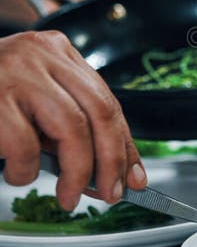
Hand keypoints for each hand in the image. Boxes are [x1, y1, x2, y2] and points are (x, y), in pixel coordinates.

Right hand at [0, 31, 146, 210]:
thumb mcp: (31, 98)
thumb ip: (66, 121)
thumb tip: (107, 168)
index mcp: (56, 51)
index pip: (107, 98)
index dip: (125, 143)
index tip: (133, 175)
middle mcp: (39, 55)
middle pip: (98, 111)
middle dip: (111, 160)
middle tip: (109, 192)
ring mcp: (14, 73)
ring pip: (72, 127)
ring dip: (77, 171)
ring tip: (69, 195)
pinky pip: (25, 144)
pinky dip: (26, 170)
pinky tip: (18, 173)